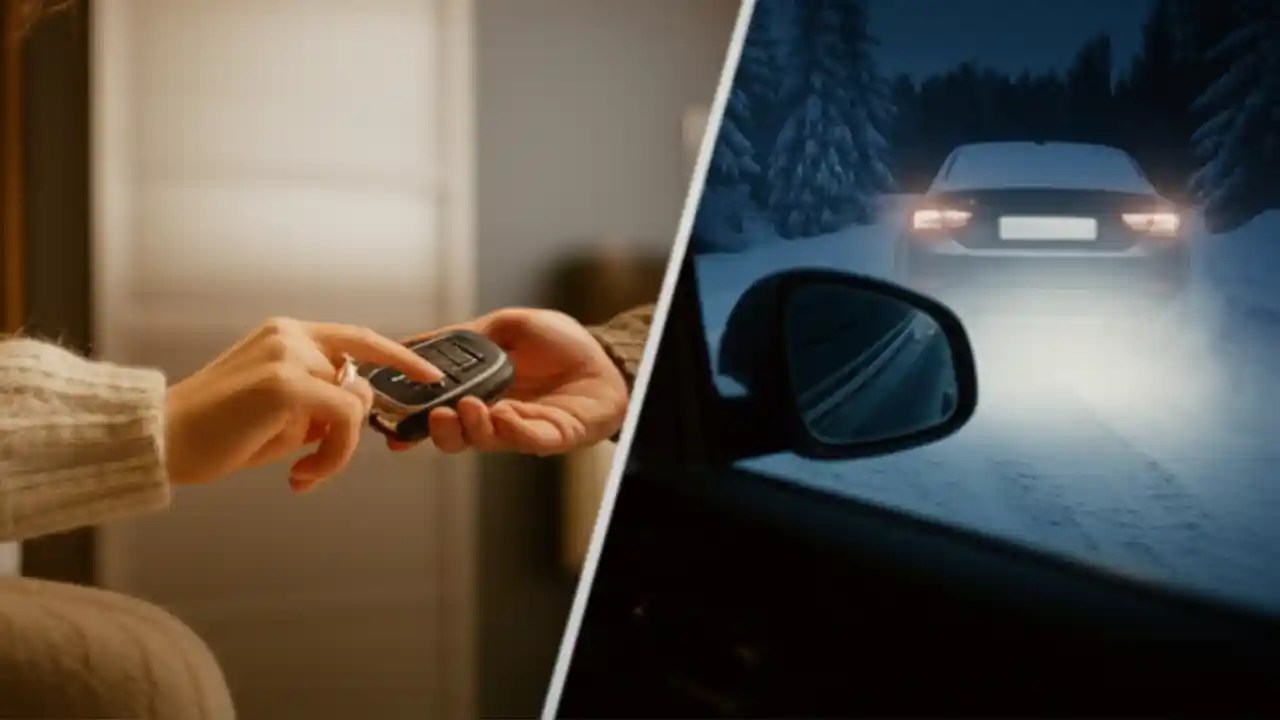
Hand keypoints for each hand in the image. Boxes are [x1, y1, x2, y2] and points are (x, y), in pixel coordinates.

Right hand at [164, 317, 442, 491]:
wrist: (161, 441)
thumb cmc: (218, 433)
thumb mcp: (282, 413)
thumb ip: (322, 402)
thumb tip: (361, 408)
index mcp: (286, 333)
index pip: (358, 338)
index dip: (399, 356)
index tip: (431, 376)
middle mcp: (290, 334)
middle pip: (360, 382)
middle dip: (350, 432)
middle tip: (314, 465)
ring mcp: (288, 354)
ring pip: (355, 405)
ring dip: (338, 451)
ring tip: (302, 473)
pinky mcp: (285, 382)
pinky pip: (345, 420)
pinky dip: (334, 455)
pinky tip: (300, 475)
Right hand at [391, 308, 627, 455]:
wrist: (608, 354)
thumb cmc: (560, 342)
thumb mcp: (506, 326)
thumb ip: (466, 336)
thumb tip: (416, 339)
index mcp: (481, 393)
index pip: (439, 412)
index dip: (413, 421)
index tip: (389, 421)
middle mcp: (496, 417)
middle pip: (456, 437)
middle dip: (439, 431)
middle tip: (434, 415)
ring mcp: (524, 429)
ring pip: (486, 441)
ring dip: (472, 429)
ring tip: (469, 407)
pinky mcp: (554, 436)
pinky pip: (528, 440)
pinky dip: (513, 431)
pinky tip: (505, 414)